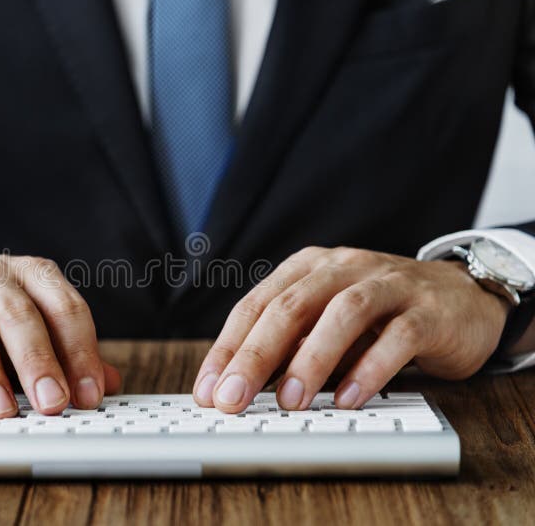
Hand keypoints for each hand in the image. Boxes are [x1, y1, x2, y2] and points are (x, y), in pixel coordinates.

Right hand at [0, 253, 120, 416]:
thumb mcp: (33, 323)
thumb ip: (68, 352)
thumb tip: (107, 384)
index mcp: (31, 275)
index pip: (64, 308)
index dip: (81, 351)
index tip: (89, 393)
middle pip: (19, 314)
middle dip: (38, 361)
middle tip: (53, 403)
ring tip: (2, 410)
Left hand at [193, 246, 509, 412]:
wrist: (462, 297)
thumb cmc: (379, 315)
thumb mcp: (325, 323)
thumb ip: (290, 346)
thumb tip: (240, 388)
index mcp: (308, 269)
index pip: (255, 305)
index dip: (227, 349)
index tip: (207, 391)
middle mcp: (342, 268)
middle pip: (290, 307)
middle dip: (254, 356)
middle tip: (232, 400)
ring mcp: (388, 284)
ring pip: (342, 313)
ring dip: (311, 360)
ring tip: (289, 402)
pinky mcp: (428, 310)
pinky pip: (396, 337)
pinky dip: (370, 369)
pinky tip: (348, 399)